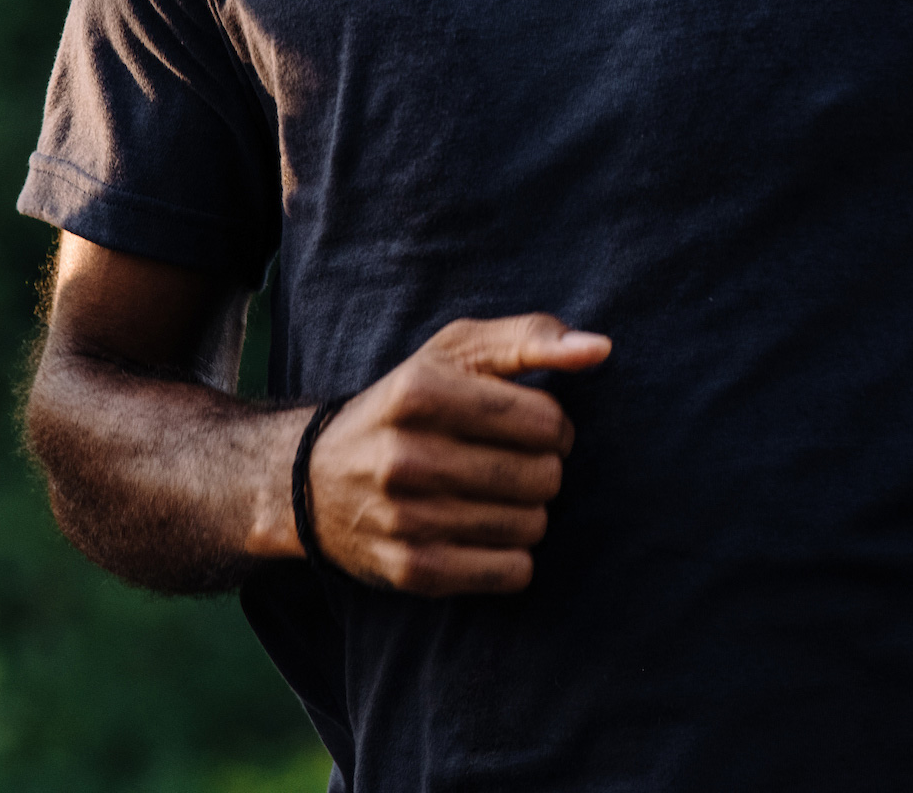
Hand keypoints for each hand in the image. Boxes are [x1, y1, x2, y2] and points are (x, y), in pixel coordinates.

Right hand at [305, 313, 610, 596]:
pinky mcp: (411, 569)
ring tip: (496, 496)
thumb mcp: (455, 352)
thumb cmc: (405, 405)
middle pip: (543, 476)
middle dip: (543, 469)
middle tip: (514, 463)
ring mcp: (405, 517)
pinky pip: (511, 573)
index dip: (554, 425)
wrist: (312, 482)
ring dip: (528, 512)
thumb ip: (530, 338)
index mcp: (418, 391)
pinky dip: (513, 556)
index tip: (532, 427)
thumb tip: (599, 349)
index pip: (545, 420)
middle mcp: (405, 455)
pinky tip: (486, 534)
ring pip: (532, 526)